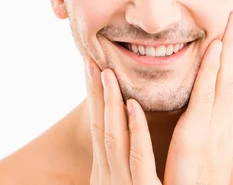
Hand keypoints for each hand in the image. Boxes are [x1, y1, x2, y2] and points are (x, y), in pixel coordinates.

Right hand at [84, 57, 161, 183]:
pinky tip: (133, 105)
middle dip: (94, 94)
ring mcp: (124, 184)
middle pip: (100, 128)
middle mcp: (110, 178)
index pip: (98, 130)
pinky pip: (140, 158)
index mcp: (107, 175)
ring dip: (110, 103)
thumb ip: (125, 168)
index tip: (92, 70)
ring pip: (113, 138)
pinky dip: (136, 130)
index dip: (94, 100)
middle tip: (92, 61)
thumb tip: (126, 139)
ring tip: (107, 72)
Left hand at [164, 4, 232, 184]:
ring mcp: (212, 132)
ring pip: (224, 80)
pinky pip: (203, 102)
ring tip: (231, 17)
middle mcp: (222, 125)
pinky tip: (212, 49)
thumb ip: (202, 129)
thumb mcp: (201, 154)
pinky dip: (208, 74)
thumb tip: (204, 109)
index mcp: (220, 126)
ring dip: (229, 46)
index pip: (231, 80)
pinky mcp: (196, 141)